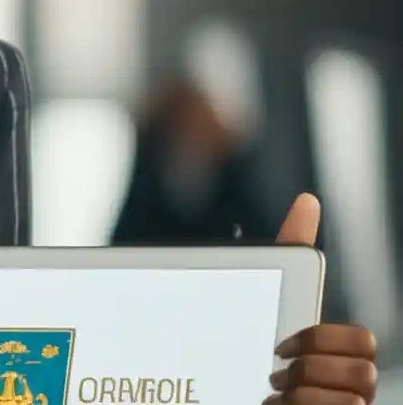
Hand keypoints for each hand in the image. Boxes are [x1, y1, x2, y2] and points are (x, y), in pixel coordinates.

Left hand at [265, 194, 377, 403]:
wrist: (220, 392)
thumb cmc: (252, 345)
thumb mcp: (271, 295)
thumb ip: (290, 250)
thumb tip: (308, 200)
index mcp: (338, 353)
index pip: (363, 340)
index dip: (321, 339)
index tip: (278, 344)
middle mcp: (346, 384)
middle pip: (364, 372)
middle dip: (314, 367)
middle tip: (275, 369)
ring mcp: (339, 404)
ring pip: (352, 398)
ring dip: (303, 392)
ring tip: (273, 391)